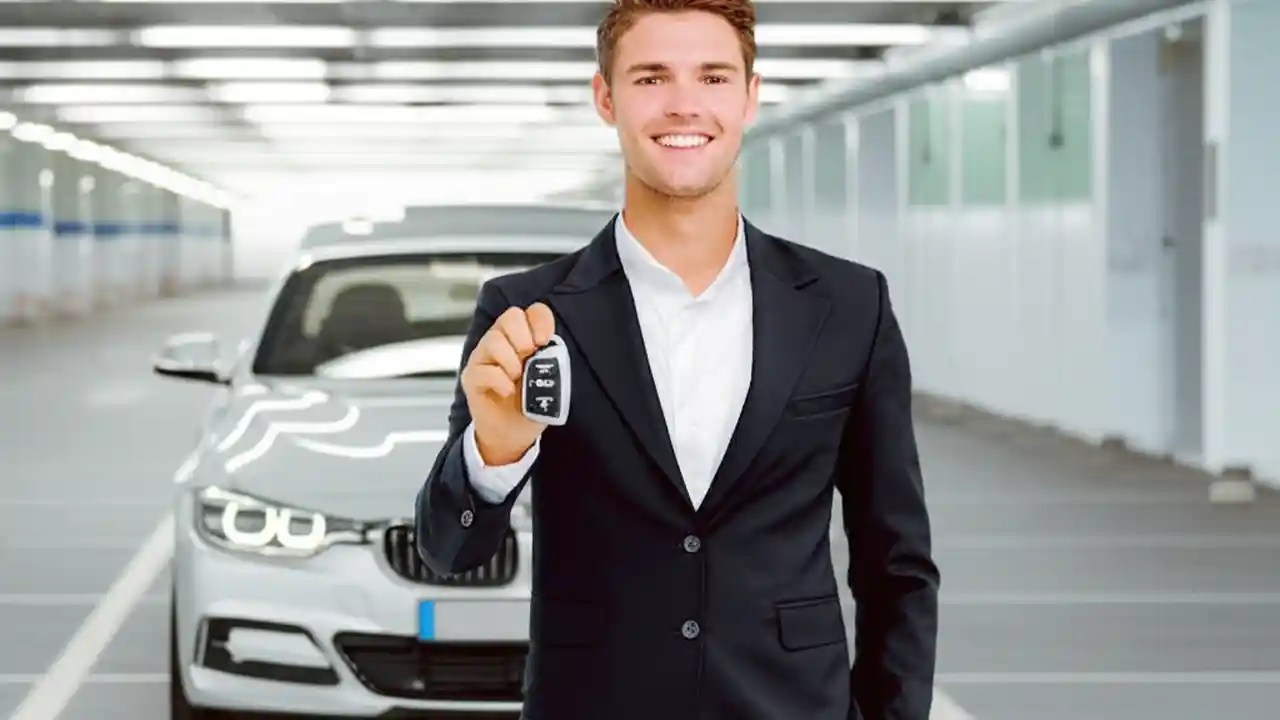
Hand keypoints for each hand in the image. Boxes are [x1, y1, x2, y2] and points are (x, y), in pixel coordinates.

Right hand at [461, 302, 555, 464]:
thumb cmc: (529, 403)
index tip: (544, 341)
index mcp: (522, 338)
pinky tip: (507, 391)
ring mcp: (484, 358)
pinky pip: (483, 370)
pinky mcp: (472, 377)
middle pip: (510, 316)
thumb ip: (550, 360)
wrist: (513, 432)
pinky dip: (499, 381)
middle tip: (529, 357)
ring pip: (493, 340)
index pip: (531, 312)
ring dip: (511, 361)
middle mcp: (500, 342)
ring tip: (517, 378)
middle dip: (523, 337)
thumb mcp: (548, 380)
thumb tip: (549, 349)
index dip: (540, 321)